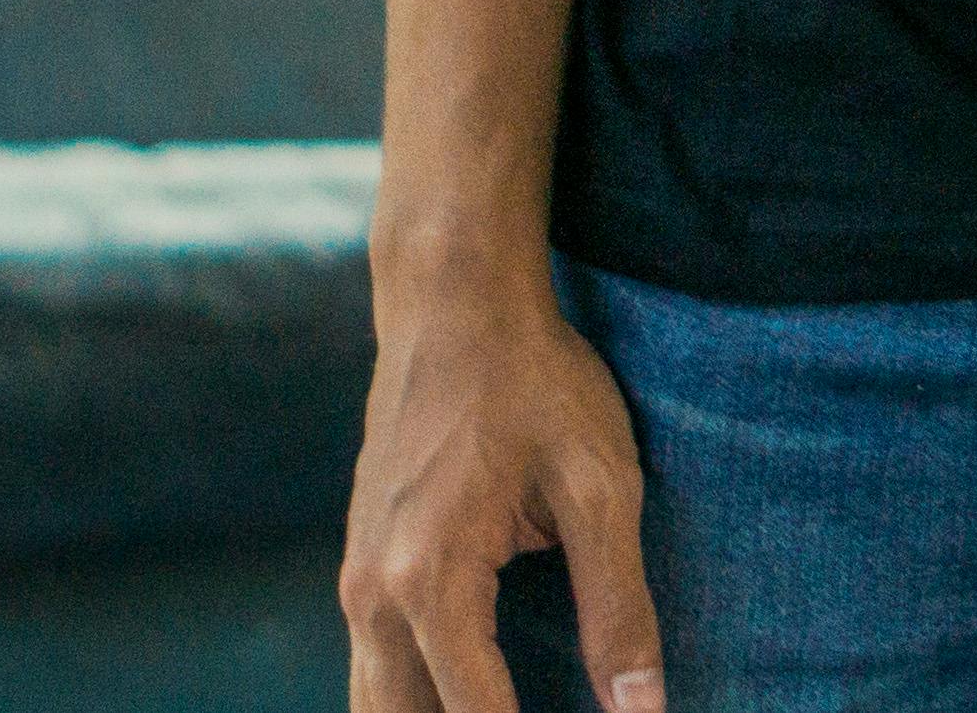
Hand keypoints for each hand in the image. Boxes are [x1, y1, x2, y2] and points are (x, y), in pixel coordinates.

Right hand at [343, 265, 665, 712]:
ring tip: (515, 709)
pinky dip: (419, 701)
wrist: (452, 304)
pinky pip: (375, 668)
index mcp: (431, 584)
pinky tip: (476, 697)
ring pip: (376, 708)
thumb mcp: (600, 487)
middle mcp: (374, 597)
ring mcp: (356, 583)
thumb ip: (619, 607)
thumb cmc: (536, 383)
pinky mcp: (361, 567)